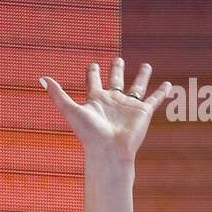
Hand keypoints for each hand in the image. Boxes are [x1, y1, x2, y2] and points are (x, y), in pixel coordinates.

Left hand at [40, 58, 170, 163]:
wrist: (109, 152)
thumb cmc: (89, 134)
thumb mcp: (71, 110)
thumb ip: (58, 94)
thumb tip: (42, 78)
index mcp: (96, 100)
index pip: (94, 81)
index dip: (93, 72)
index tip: (93, 65)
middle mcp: (113, 101)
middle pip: (115, 80)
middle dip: (116, 69)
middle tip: (117, 59)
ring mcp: (128, 106)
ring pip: (137, 86)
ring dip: (142, 76)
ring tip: (146, 66)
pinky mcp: (143, 112)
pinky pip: (155, 99)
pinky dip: (162, 92)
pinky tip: (168, 85)